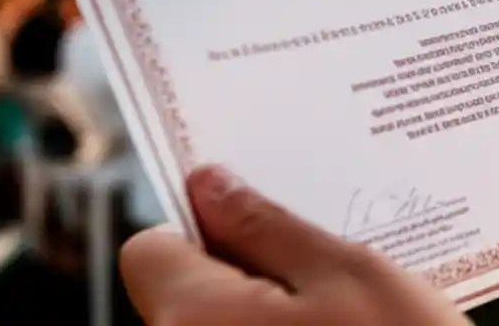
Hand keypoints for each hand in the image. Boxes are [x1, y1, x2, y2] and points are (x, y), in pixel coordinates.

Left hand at [120, 166, 469, 325]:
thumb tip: (210, 186)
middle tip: (323, 288)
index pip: (149, 248)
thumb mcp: (349, 274)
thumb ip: (268, 226)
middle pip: (183, 297)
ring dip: (266, 325)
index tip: (257, 231)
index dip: (203, 231)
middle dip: (244, 282)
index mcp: (191, 316)